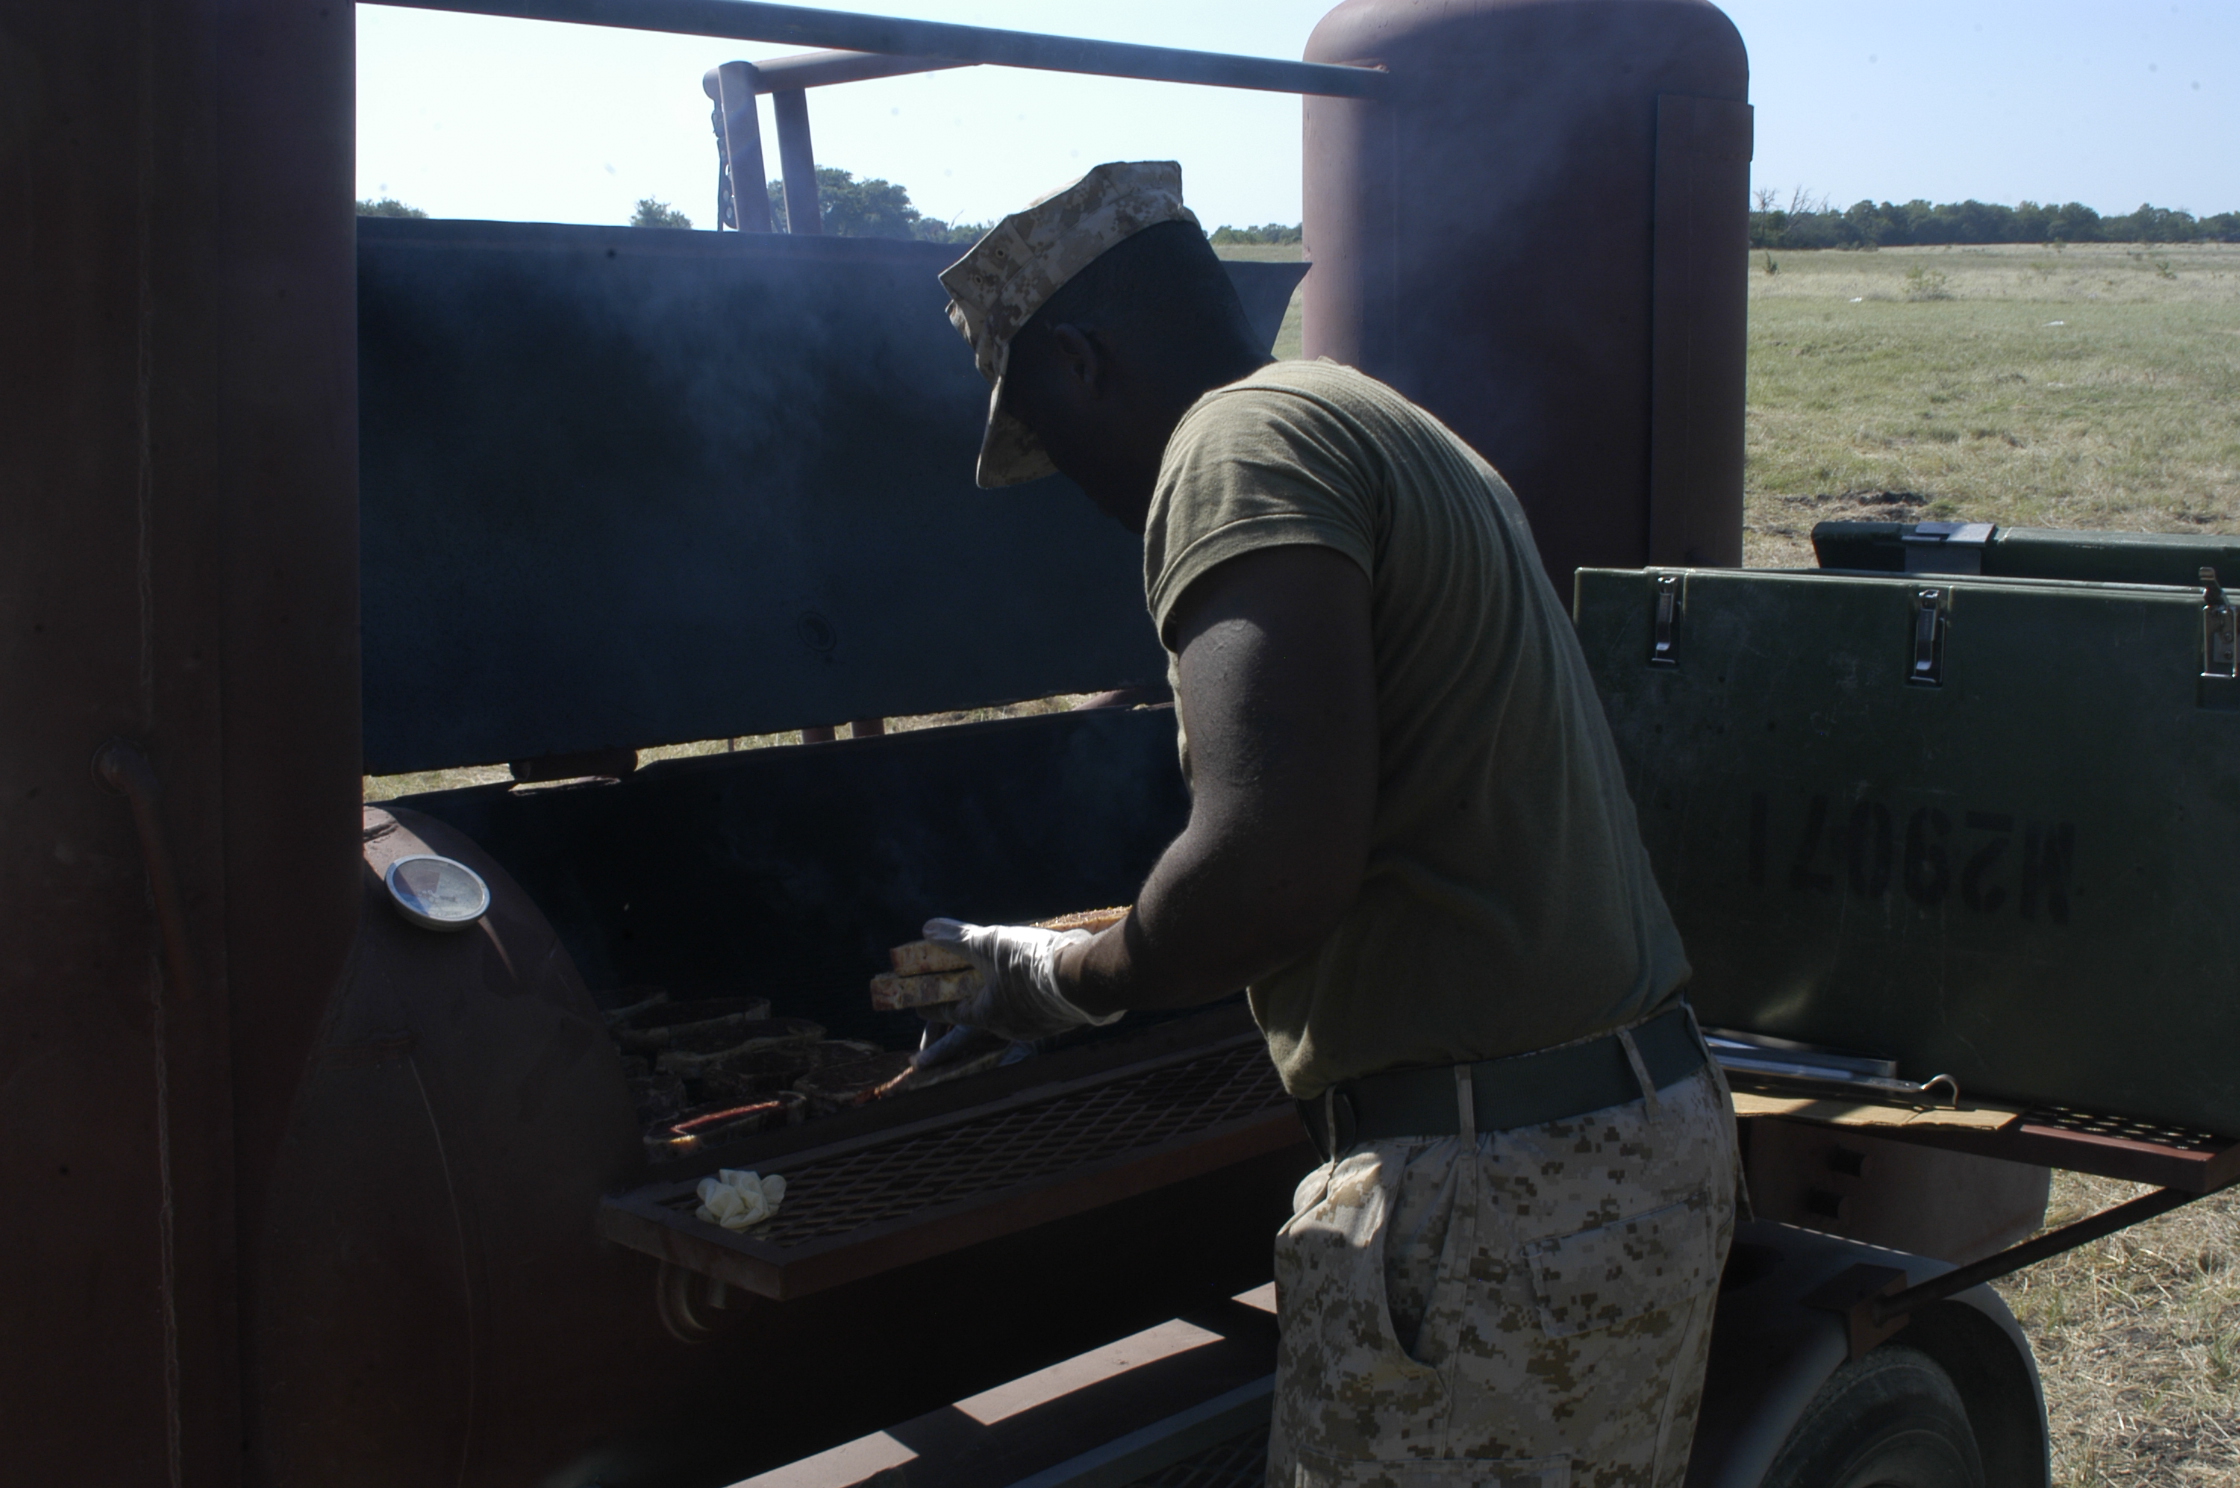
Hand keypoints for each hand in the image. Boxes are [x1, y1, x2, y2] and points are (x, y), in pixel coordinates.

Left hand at [918, 917, 1123, 1044]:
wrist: (1088, 977)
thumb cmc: (1031, 964)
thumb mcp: (989, 944)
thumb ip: (958, 939)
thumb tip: (928, 930)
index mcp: (986, 1015)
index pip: (949, 1013)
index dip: (931, 1006)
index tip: (919, 1004)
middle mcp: (1010, 1028)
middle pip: (980, 1016)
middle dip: (968, 1005)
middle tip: (963, 992)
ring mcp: (1038, 1026)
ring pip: (1011, 1012)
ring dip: (1001, 999)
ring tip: (999, 983)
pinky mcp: (1061, 1018)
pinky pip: (1036, 1008)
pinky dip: (1027, 996)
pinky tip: (1032, 982)